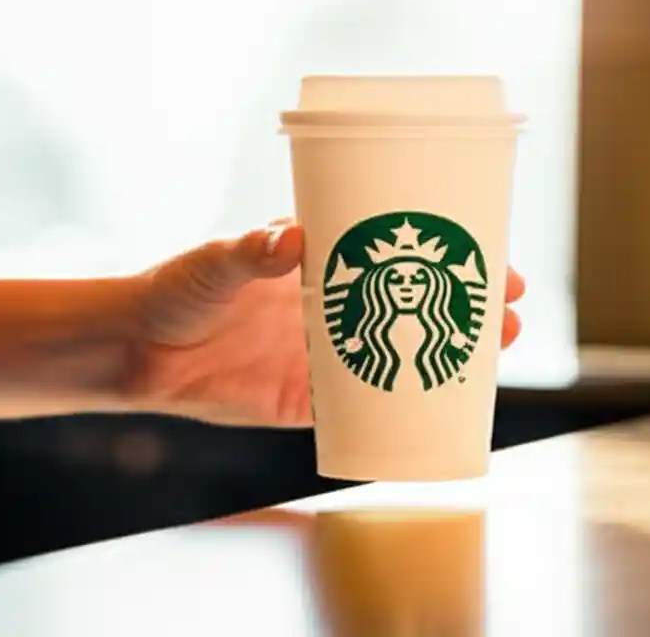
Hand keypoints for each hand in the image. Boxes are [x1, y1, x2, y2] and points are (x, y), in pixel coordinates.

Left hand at [129, 221, 524, 427]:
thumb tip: (291, 238)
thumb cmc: (175, 290)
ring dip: (450, 355)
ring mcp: (323, 355)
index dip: (444, 252)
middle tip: (513, 309)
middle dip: (467, 305)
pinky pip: (364, 408)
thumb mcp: (215, 262)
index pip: (395, 251)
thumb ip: (250, 251)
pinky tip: (444, 412)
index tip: (490, 253)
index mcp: (318, 263)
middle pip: (415, 303)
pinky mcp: (305, 401)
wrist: (137, 351)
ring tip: (497, 352)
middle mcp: (330, 307)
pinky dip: (402, 410)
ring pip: (402, 355)